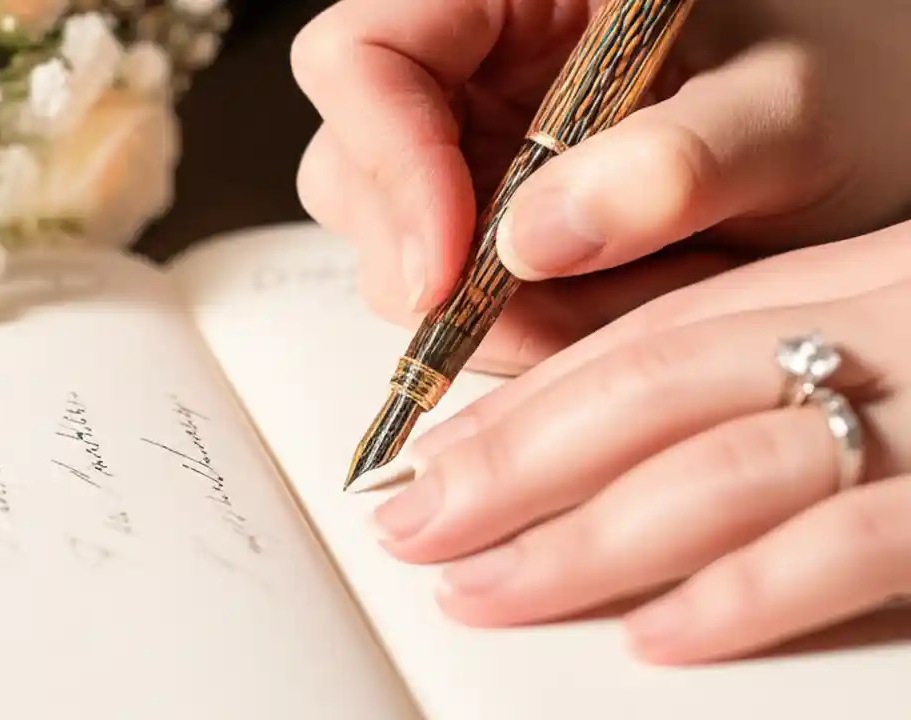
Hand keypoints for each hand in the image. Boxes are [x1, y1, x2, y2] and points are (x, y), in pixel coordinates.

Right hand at [292, 0, 910, 373]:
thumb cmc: (863, 79)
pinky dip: (527, 331)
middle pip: (356, 167)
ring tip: (626, 306)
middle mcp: (479, 66)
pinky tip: (617, 312)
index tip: (445, 270)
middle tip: (530, 318)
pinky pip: (463, 297)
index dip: (385, 163)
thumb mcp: (798, 108)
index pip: (360, 58)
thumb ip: (679, 164)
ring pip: (403, 249)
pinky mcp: (504, 219)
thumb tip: (533, 243)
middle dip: (431, 264)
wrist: (894, 137)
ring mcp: (484, 148)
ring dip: (494, 313)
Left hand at [371, 224, 910, 663]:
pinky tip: (651, 634)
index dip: (530, 397)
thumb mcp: (904, 308)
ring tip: (481, 588)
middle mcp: (873, 325)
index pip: (654, 331)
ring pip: (714, 470)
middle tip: (414, 522)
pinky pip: (845, 545)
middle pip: (650, 388)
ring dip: (580, 540)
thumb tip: (655, 421)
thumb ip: (798, 347)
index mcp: (848, 275)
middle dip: (512, 464)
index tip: (439, 451)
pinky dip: (739, 593)